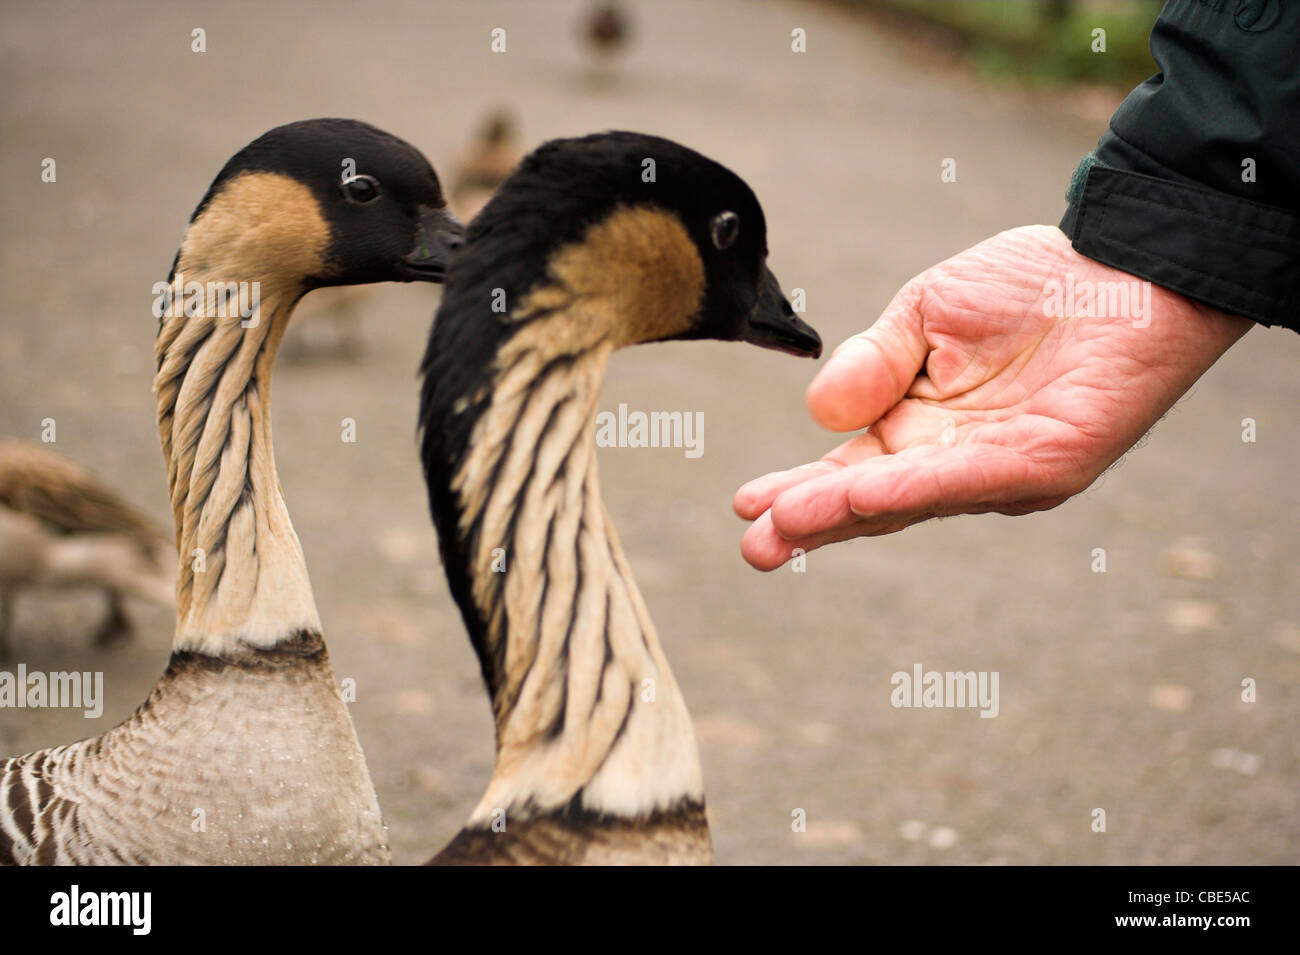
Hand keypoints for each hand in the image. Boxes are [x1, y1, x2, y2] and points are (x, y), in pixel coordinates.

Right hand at [735, 225, 1252, 569]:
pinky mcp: (1045, 465)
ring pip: (912, 499)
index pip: (851, 470)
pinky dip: (913, 490)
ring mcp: (999, 471)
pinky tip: (864, 497)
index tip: (745, 505)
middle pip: (872, 502)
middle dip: (812, 525)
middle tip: (754, 549)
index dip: (800, 489)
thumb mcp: (928, 310)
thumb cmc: (1035, 283)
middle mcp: (954, 461)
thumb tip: (819, 413)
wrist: (1126, 258)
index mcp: (920, 427)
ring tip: (787, 527)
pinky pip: (967, 479)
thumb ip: (873, 360)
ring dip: (849, 515)